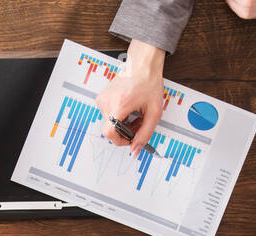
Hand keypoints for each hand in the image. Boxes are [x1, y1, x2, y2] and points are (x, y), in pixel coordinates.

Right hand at [95, 39, 165, 155]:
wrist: (142, 65)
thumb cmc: (148, 82)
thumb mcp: (154, 112)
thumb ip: (145, 134)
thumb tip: (135, 149)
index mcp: (119, 104)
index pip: (110, 133)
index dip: (120, 141)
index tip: (130, 140)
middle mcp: (107, 101)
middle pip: (110, 130)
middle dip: (125, 132)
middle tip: (138, 124)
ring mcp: (102, 99)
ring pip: (109, 124)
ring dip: (123, 125)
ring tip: (135, 115)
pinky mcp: (101, 98)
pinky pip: (108, 116)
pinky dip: (119, 117)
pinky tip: (128, 110)